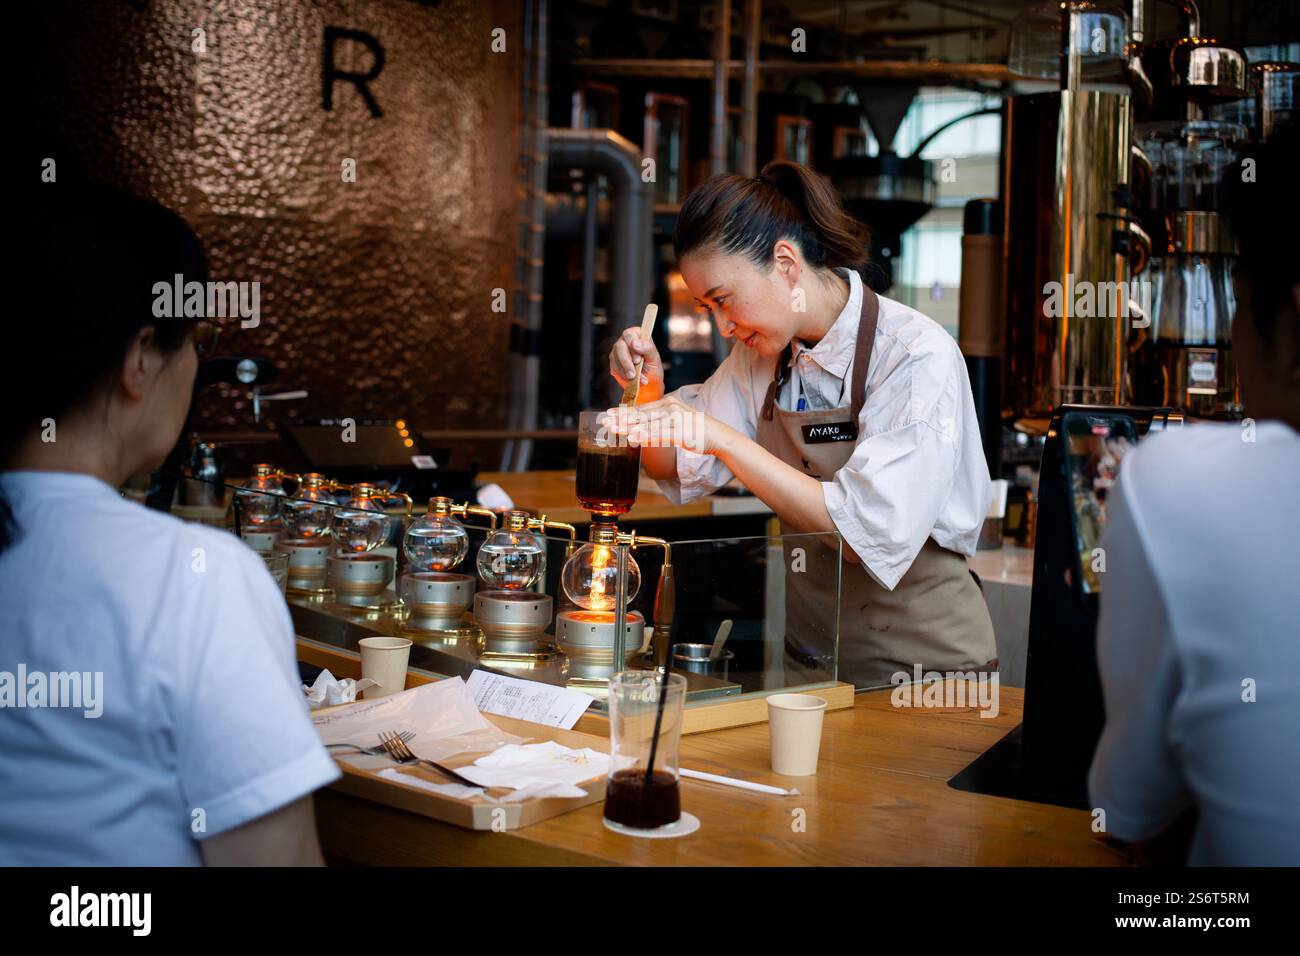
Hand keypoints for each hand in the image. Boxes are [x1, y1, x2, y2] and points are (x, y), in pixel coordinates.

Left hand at [602, 396, 727, 455]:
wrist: (718, 435)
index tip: (609, 413)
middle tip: (604, 420)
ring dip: (627, 426)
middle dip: (620, 418)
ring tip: (612, 429)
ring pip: (646, 423)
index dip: (624, 411)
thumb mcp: (678, 419)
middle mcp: (670, 408)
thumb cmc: (697, 429)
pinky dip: (643, 436)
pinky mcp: (680, 431)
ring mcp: (675, 419)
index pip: (642, 408)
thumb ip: (661, 420)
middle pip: (640, 414)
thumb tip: (643, 426)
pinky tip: (632, 438)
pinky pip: (658, 434)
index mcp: (668, 403)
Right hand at [609, 326, 664, 397]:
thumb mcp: (655, 358)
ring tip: (635, 377)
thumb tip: (634, 343)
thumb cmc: (653, 368)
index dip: (632, 346)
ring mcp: (617, 352)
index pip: (629, 334)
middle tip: (634, 372)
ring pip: (614, 357)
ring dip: (625, 369)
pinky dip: (622, 374)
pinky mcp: (614, 363)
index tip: (638, 359)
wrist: (649, 384)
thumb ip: (647, 348)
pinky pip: (614, 367)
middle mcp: (625, 341)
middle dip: (627, 361)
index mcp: (637, 335)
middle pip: (619, 346)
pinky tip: (631, 379)